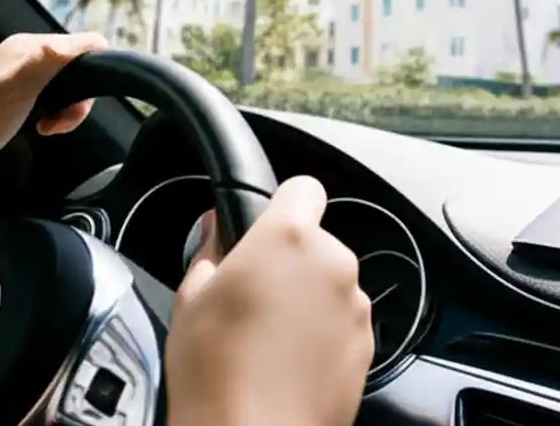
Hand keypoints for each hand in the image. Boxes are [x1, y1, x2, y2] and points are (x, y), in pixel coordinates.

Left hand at [0, 32, 107, 182]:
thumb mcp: (19, 84)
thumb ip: (52, 58)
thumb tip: (96, 41)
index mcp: (29, 46)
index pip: (84, 46)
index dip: (93, 72)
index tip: (78, 101)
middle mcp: (27, 56)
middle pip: (79, 69)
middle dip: (78, 99)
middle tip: (60, 122)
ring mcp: (23, 78)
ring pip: (69, 89)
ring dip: (68, 111)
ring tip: (49, 127)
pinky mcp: (19, 99)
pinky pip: (54, 102)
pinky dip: (56, 117)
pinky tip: (41, 127)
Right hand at [165, 177, 372, 425]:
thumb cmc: (215, 370)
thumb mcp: (191, 298)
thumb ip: (210, 250)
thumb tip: (214, 228)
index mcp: (290, 239)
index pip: (303, 188)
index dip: (282, 205)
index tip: (263, 229)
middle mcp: (334, 265)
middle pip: (317, 243)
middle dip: (290, 261)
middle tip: (252, 296)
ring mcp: (356, 309)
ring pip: (332, 285)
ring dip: (309, 299)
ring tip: (268, 336)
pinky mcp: (368, 348)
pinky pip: (343, 323)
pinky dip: (323, 334)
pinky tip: (289, 362)